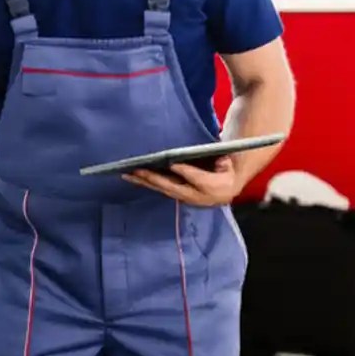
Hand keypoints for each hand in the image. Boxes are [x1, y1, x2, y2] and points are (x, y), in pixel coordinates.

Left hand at [122, 155, 242, 206]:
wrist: (227, 190)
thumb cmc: (225, 171)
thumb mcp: (226, 164)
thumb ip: (222, 162)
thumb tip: (218, 159)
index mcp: (212, 186)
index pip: (196, 178)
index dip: (184, 171)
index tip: (172, 163)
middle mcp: (195, 195)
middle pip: (172, 186)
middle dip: (154, 178)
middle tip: (139, 170)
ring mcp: (183, 197)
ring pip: (162, 189)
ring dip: (144, 182)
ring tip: (127, 174)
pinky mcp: (175, 196)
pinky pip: (159, 190)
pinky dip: (146, 184)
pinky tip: (132, 178)